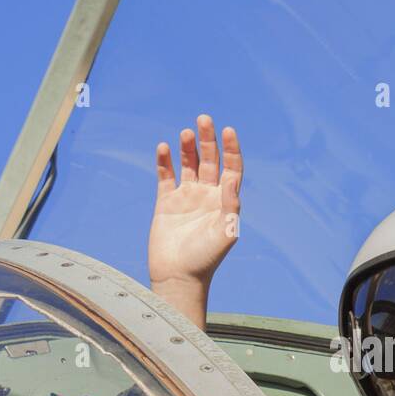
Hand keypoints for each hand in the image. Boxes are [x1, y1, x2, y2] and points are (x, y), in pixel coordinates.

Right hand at [148, 114, 242, 328]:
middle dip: (208, 140)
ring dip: (187, 147)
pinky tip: (163, 147)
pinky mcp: (166, 202)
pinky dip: (164, 161)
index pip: (231, 168)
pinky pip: (165, 175)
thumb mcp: (225, 232)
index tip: (228, 130)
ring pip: (188, 164)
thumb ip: (230, 205)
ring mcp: (186, 197)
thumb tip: (230, 180)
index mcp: (224, 200)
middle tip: (203, 119)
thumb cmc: (205, 258)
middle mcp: (207, 195)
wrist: (178, 276)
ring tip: (186, 132)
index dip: (231, 149)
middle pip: (210, 160)